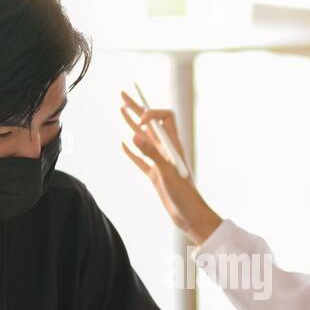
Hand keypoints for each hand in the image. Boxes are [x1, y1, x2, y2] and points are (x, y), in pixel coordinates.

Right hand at [118, 91, 221, 244]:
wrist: (189, 215)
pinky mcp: (154, 175)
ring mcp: (159, 162)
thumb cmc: (183, 195)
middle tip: (123, 94)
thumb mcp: (167, 172)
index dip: (152, 114)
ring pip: (143, 139)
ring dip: (131, 124)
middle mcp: (166, 150)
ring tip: (120, 109)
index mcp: (174, 145)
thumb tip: (134, 134)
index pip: (164, 119)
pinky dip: (130, 151)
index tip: (140, 121)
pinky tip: (122, 144)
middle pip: (151, 124)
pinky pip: (139, 160)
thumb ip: (151, 153)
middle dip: (137, 108)